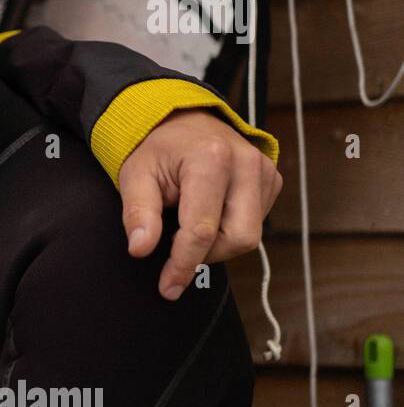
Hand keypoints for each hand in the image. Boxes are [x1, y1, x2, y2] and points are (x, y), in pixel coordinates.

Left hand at [119, 109, 282, 300]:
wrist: (180, 119)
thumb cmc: (156, 148)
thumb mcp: (135, 175)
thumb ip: (137, 213)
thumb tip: (140, 249)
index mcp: (210, 159)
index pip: (201, 230)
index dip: (183, 265)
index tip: (169, 287)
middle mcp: (245, 163)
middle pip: (237, 238)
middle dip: (206, 254)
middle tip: (177, 247)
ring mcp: (264, 171)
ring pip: (250, 235)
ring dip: (217, 243)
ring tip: (189, 223)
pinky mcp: (272, 180)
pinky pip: (256, 222)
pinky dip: (230, 229)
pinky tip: (210, 213)